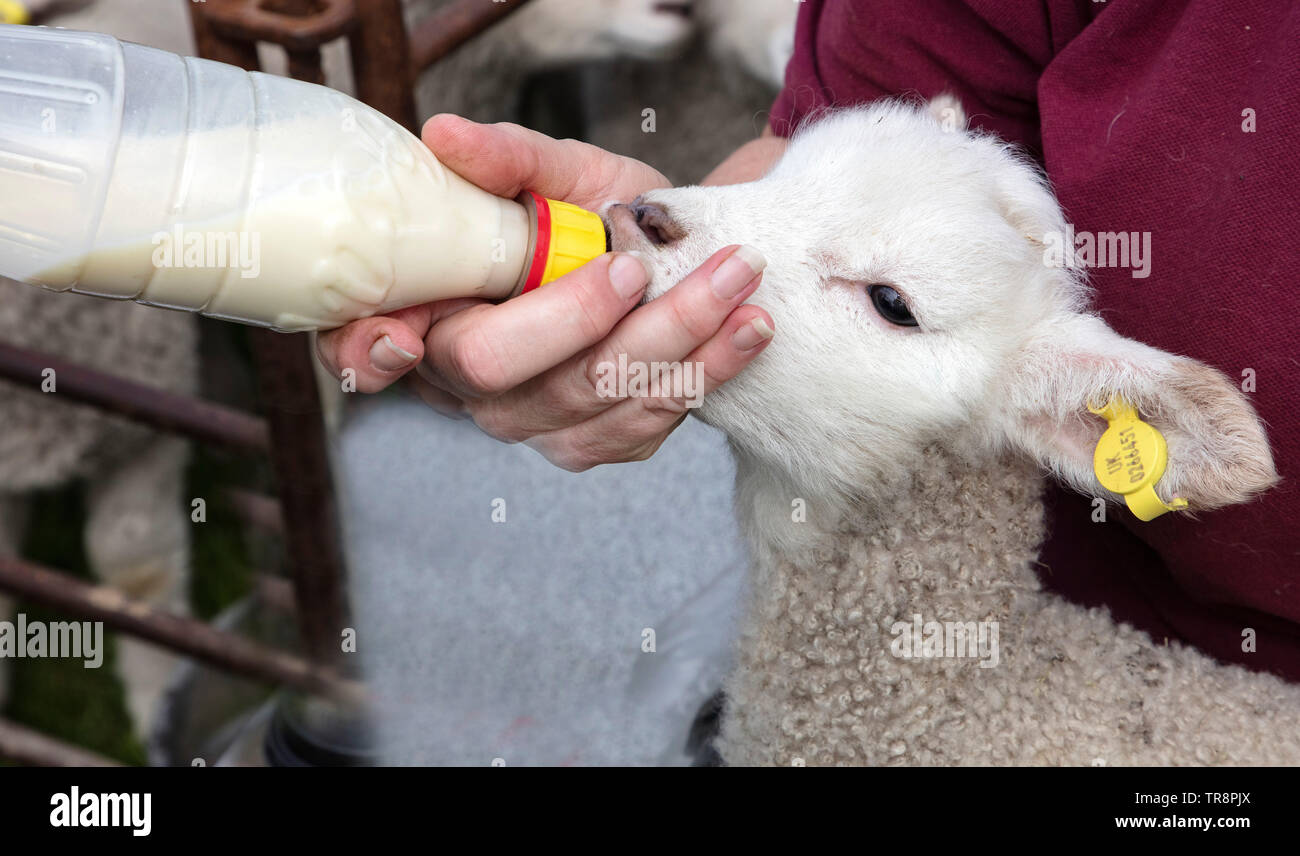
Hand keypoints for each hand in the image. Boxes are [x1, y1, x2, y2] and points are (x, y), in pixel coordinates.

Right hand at [316, 115, 774, 470]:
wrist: (671, 255)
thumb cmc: (595, 214)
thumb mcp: (559, 174)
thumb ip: (510, 160)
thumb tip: (447, 136)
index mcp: (431, 315)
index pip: (367, 349)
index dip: (369, 352)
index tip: (403, 335)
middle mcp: (470, 384)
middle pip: (499, 373)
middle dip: (577, 319)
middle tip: (638, 264)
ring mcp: (536, 423)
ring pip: (593, 399)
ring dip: (676, 337)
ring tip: (736, 275)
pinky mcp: (601, 444)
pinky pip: (648, 421)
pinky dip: (708, 369)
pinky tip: (748, 325)